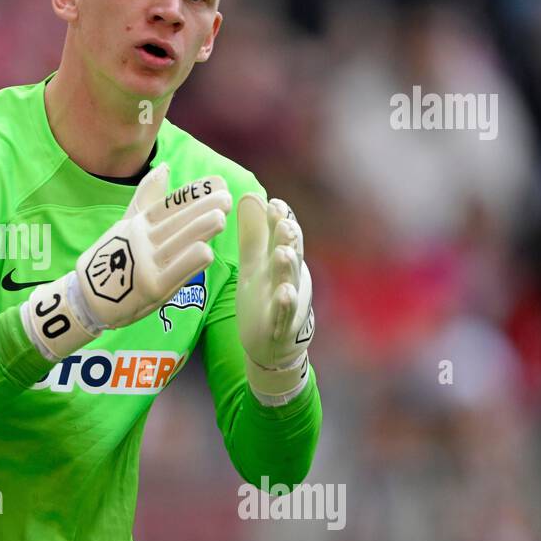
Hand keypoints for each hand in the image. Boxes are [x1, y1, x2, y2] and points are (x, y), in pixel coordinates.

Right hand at [21, 162, 231, 360]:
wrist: (88, 298)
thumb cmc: (112, 259)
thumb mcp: (127, 226)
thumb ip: (147, 197)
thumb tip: (165, 167)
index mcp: (138, 224)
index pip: (169, 204)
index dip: (193, 192)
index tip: (217, 183)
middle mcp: (142, 241)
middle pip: (177, 221)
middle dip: (203, 208)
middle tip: (227, 198)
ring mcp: (146, 264)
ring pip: (178, 243)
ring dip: (200, 229)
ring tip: (221, 218)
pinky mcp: (152, 288)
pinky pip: (174, 271)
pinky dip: (190, 261)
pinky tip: (207, 252)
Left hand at [236, 193, 314, 404]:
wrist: (270, 346)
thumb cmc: (264, 298)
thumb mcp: (255, 264)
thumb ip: (254, 233)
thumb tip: (250, 194)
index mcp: (280, 262)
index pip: (283, 236)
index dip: (280, 221)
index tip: (273, 203)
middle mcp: (288, 279)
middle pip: (291, 254)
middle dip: (288, 238)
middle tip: (283, 221)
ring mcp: (287, 303)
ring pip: (290, 282)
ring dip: (288, 267)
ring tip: (282, 252)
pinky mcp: (279, 327)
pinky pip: (284, 314)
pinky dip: (285, 304)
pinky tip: (283, 292)